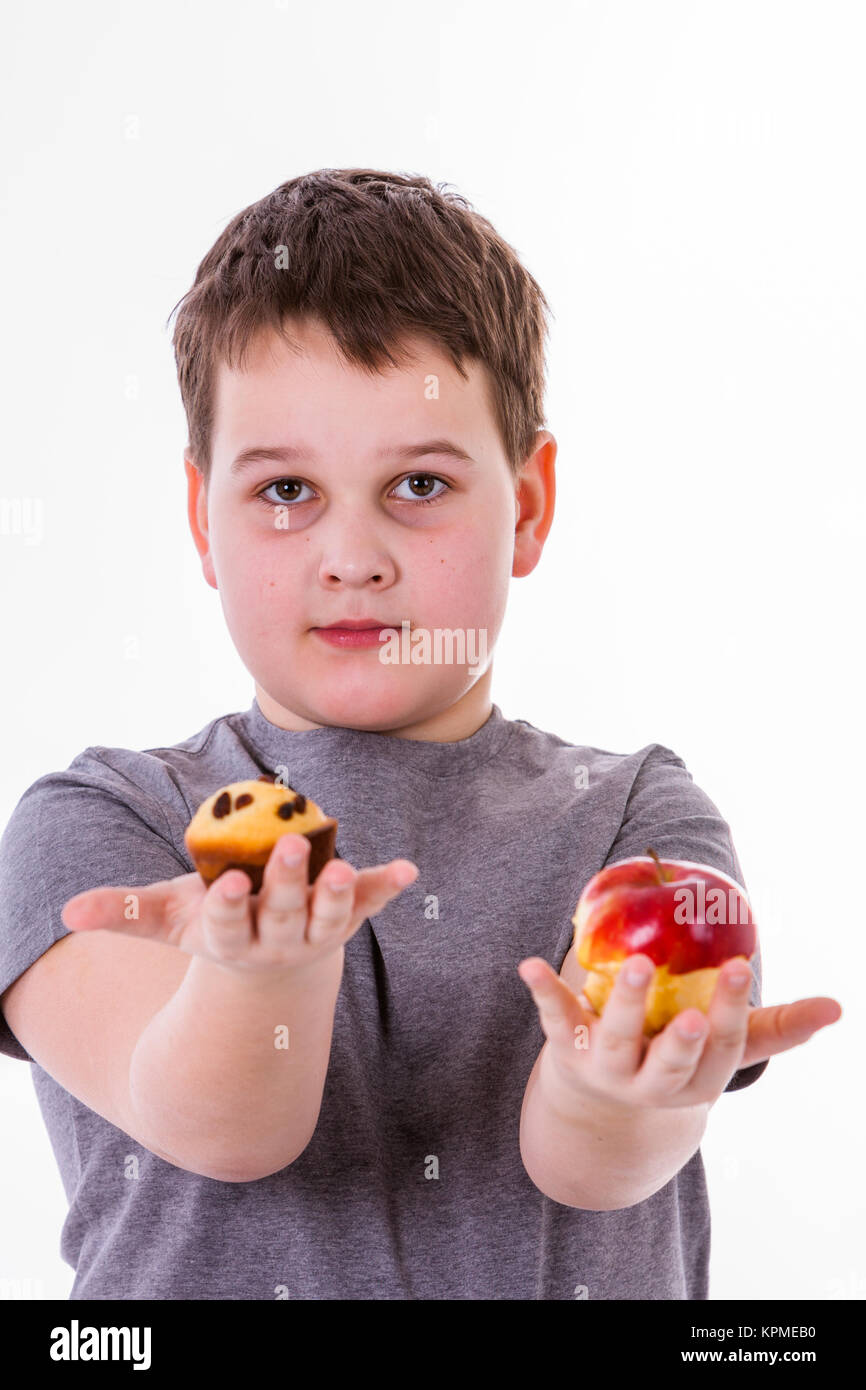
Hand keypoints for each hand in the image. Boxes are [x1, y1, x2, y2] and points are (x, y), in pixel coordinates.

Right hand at [61, 833, 418, 975]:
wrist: (270, 960)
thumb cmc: (213, 924)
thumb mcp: (170, 921)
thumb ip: (126, 913)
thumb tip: (69, 912)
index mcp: (232, 939)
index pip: (228, 925)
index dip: (228, 907)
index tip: (228, 884)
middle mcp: (279, 940)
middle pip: (284, 915)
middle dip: (288, 883)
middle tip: (293, 846)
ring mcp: (318, 932)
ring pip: (331, 917)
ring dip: (340, 895)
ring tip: (344, 868)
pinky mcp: (348, 916)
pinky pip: (371, 902)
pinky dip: (390, 887)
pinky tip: (409, 870)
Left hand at [517, 953, 841, 1110]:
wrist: (600, 1107)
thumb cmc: (675, 1058)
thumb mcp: (722, 1051)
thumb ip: (774, 1028)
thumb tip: (837, 1007)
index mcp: (696, 1080)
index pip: (721, 1050)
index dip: (730, 1011)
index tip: (738, 968)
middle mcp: (651, 1084)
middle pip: (669, 1063)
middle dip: (681, 1039)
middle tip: (689, 1013)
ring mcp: (606, 1070)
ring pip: (614, 1041)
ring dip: (623, 1004)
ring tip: (634, 963)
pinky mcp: (567, 1050)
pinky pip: (556, 1020)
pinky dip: (543, 992)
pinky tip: (529, 964)